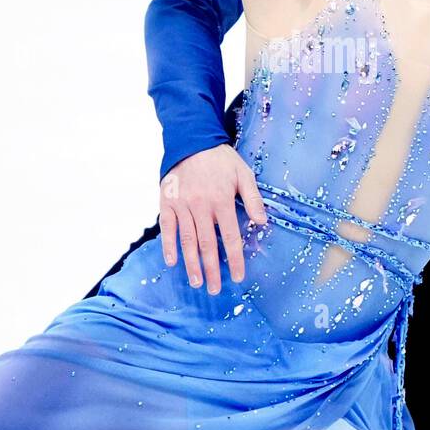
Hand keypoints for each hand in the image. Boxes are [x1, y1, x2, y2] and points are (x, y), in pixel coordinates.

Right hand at [159, 145, 266, 294]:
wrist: (192, 140)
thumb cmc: (221, 159)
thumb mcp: (244, 173)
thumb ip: (253, 198)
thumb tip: (263, 222)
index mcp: (222, 200)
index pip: (230, 237)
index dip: (234, 259)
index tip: (237, 276)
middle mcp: (201, 205)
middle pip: (207, 244)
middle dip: (212, 269)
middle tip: (215, 289)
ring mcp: (182, 204)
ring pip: (187, 239)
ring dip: (191, 263)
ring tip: (196, 282)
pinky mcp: (167, 201)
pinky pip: (167, 227)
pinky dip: (168, 244)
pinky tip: (172, 260)